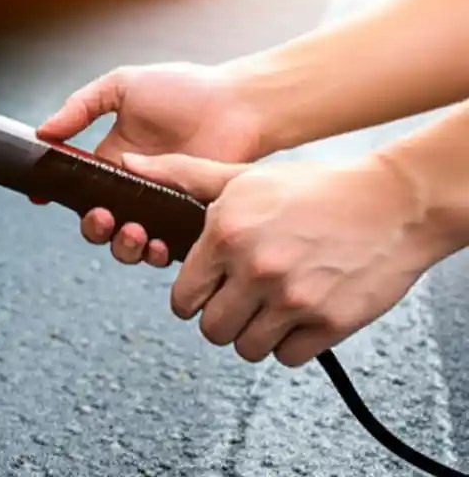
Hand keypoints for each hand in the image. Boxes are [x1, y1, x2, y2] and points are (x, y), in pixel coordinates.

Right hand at [35, 63, 263, 266]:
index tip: (42, 198)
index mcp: (113, 158)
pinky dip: (154, 252)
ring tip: (131, 230)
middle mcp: (134, 188)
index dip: (58, 196)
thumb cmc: (186, 89)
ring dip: (121, 244)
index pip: (78, 187)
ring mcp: (161, 207)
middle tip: (101, 216)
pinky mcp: (188, 221)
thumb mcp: (121, 86)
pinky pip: (166, 249)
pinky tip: (154, 241)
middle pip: (99, 223)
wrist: (239, 104)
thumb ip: (80, 107)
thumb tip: (42, 132)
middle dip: (93, 227)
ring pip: (128, 243)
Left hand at [123, 151, 443, 366]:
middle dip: (221, 319)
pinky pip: (287, 357)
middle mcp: (255, 268)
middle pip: (211, 329)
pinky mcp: (329, 322)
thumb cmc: (313, 188)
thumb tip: (129, 165)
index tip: (208, 290)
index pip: (182, 297)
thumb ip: (181, 175)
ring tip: (271, 306)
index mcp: (226, 234)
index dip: (193, 297)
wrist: (394, 203)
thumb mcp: (242, 176)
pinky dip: (291, 343)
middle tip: (241, 300)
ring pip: (246, 348)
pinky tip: (300, 314)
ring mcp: (293, 298)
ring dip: (255, 333)